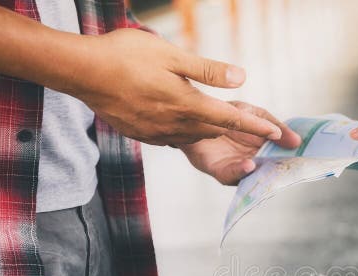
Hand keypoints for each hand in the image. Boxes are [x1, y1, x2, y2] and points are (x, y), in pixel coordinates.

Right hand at [68, 29, 282, 145]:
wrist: (80, 72)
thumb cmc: (124, 56)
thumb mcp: (171, 55)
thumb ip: (207, 70)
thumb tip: (241, 77)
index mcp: (186, 104)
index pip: (230, 119)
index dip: (256, 126)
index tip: (276, 133)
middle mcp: (175, 125)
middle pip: (215, 131)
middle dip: (237, 131)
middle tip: (256, 130)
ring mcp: (157, 133)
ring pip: (194, 136)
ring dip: (210, 131)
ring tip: (221, 124)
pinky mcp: (143, 134)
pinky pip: (172, 137)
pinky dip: (185, 131)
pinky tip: (183, 122)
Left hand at [178, 102, 301, 184]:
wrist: (191, 115)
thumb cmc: (225, 114)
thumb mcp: (255, 114)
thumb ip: (273, 125)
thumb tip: (296, 141)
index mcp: (264, 147)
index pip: (284, 156)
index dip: (296, 158)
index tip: (309, 157)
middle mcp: (254, 160)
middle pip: (272, 170)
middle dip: (283, 169)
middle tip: (297, 166)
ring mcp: (237, 168)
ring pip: (255, 176)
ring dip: (263, 173)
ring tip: (275, 167)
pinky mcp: (220, 172)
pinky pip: (232, 174)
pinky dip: (241, 171)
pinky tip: (250, 164)